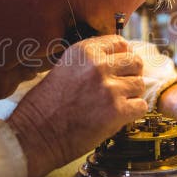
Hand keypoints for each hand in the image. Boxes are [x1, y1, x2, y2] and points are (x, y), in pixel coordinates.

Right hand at [8, 35, 147, 176]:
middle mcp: (98, 65)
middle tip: (121, 88)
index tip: (121, 67)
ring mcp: (109, 88)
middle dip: (131, 75)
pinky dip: (132, 113)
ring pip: (139, 85)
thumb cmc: (46, 106)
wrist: (35, 134)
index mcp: (84, 51)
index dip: (123, 56)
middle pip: (135, 62)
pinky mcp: (116, 111)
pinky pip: (141, 106)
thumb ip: (91, 62)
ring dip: (131, 96)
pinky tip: (117, 117)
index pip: (120, 43)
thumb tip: (119, 60)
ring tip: (113, 105)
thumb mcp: (65, 68)